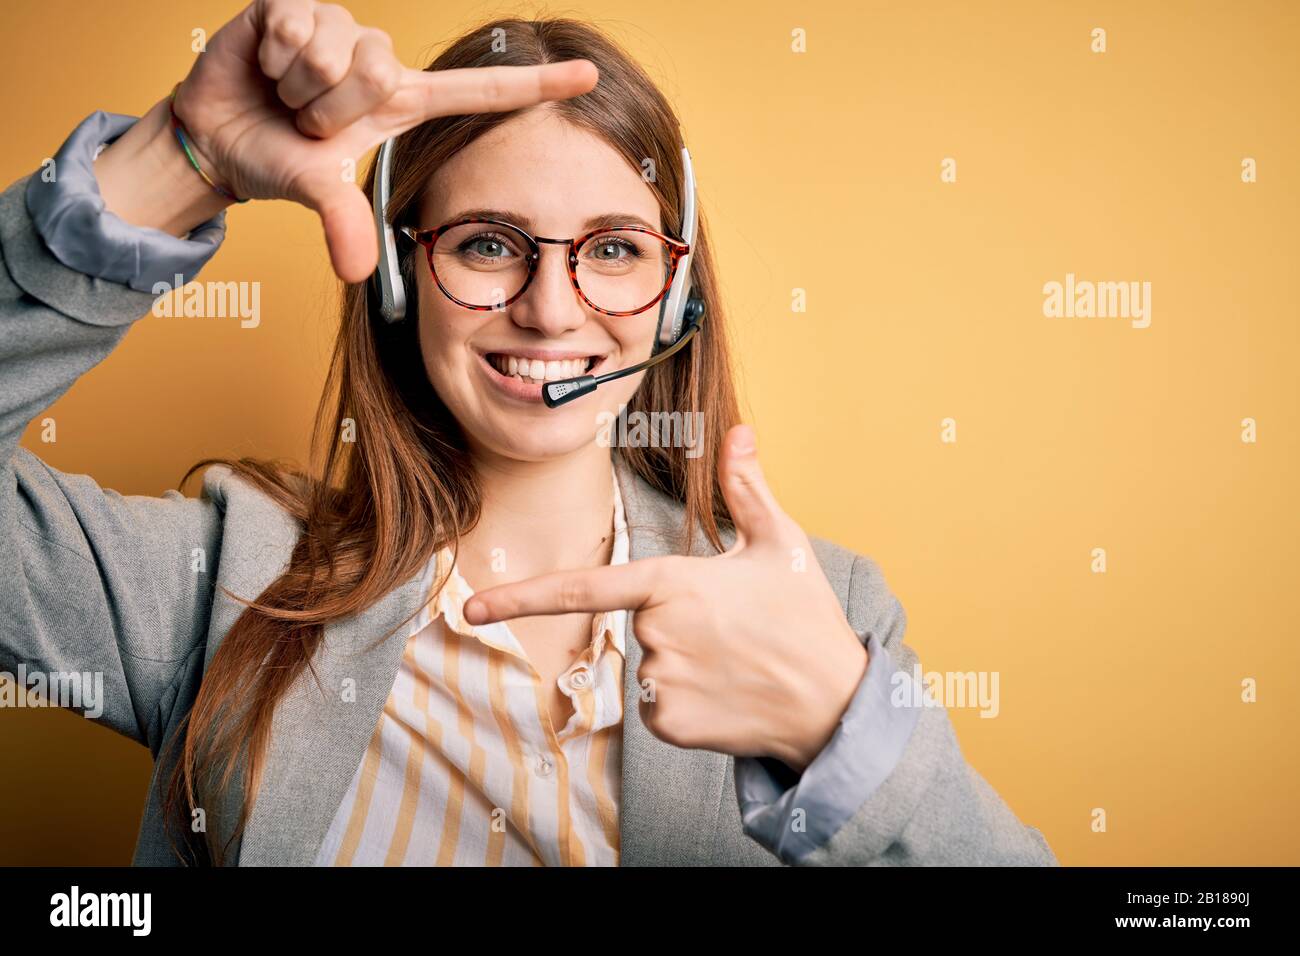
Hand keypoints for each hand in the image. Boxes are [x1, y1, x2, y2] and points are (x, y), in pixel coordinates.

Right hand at [170, 0, 596, 279]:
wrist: (217, 138)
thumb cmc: (279, 160)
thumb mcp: (318, 191)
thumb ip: (344, 222)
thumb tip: (355, 274)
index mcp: (404, 102)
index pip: (483, 91)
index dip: (536, 84)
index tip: (590, 76)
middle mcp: (380, 59)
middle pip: (378, 72)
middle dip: (330, 108)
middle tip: (308, 120)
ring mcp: (340, 28)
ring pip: (335, 52)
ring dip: (299, 85)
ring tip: (286, 92)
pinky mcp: (296, 4)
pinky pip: (297, 26)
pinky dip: (272, 55)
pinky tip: (266, 61)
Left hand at [463, 425, 870, 771]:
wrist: (834, 706)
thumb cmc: (805, 618)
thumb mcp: (781, 544)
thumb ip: (747, 487)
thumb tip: (738, 430)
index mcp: (673, 585)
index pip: (583, 588)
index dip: (520, 598)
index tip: (472, 609)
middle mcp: (656, 635)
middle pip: (637, 621)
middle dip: (676, 621)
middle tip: (734, 630)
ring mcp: (658, 684)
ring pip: (648, 663)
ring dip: (682, 661)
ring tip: (736, 662)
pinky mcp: (667, 725)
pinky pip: (657, 704)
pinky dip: (686, 699)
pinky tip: (727, 694)